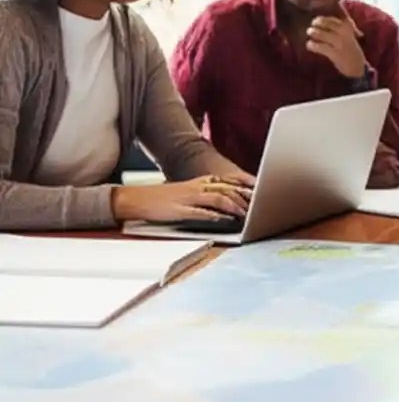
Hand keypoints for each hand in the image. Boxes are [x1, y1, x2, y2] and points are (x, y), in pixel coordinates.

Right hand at [111, 174, 253, 222]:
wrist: (135, 199)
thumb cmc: (161, 198)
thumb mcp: (185, 191)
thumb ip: (205, 193)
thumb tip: (224, 201)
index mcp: (198, 182)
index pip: (227, 182)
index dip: (244, 187)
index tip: (259, 192)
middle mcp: (196, 187)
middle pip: (226, 188)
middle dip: (244, 197)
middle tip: (258, 205)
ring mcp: (188, 198)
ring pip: (217, 198)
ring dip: (233, 206)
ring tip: (245, 214)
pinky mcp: (179, 210)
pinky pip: (200, 211)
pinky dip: (214, 215)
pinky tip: (224, 219)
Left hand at [306, 7, 366, 78]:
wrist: (358, 67)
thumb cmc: (351, 50)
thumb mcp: (349, 36)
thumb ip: (339, 28)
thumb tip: (322, 21)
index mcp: (348, 27)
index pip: (332, 19)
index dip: (323, 19)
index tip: (317, 20)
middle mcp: (344, 33)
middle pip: (326, 24)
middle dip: (317, 24)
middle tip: (311, 27)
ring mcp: (340, 43)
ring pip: (322, 34)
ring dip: (314, 33)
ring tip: (310, 33)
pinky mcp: (335, 53)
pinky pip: (320, 47)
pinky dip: (313, 45)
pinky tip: (309, 46)